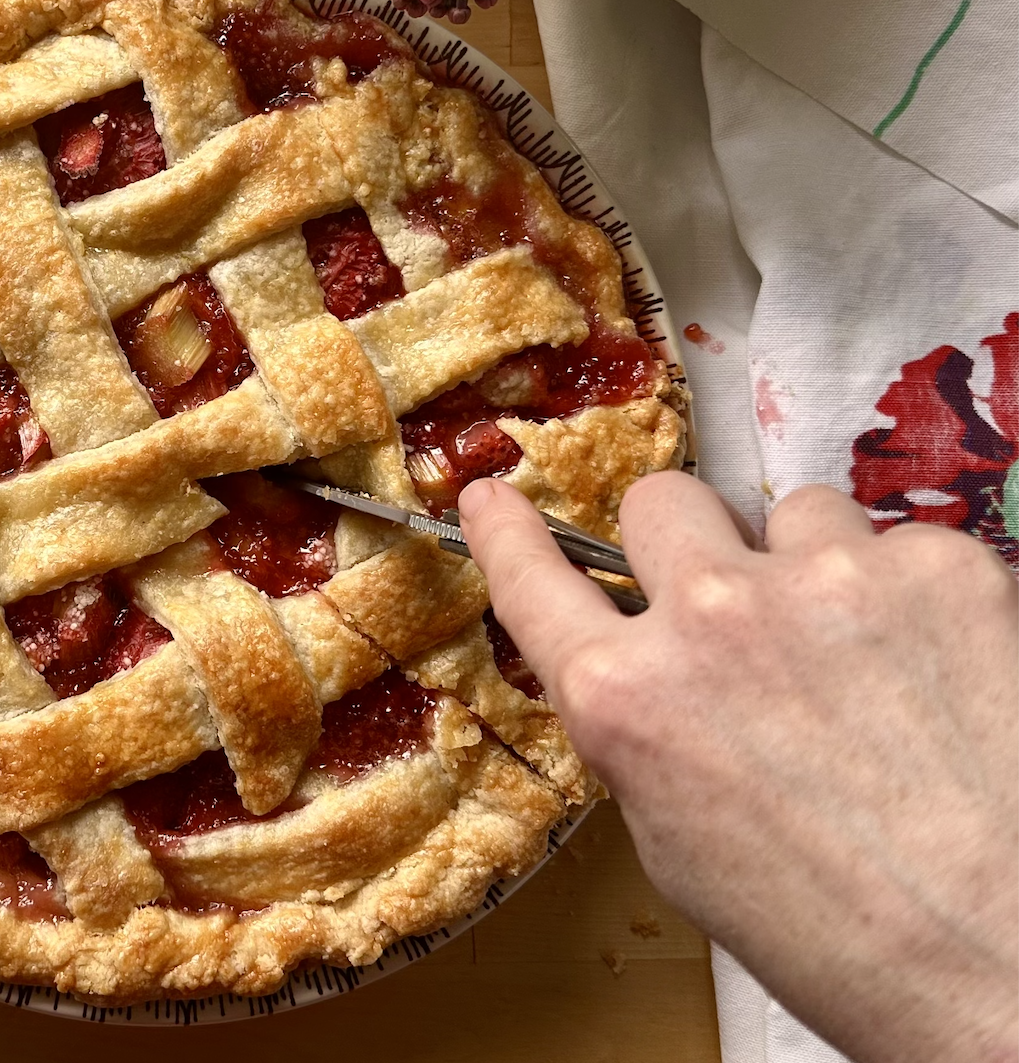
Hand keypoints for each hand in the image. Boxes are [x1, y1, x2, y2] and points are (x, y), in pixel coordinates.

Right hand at [460, 473, 1017, 1062]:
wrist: (1008, 966)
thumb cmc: (837, 935)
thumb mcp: (679, 845)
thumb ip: (643, 727)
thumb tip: (646, 660)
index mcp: (625, 700)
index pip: (533, 581)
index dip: (507, 532)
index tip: (494, 496)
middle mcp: (709, 620)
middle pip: (663, 500)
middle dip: (692, 543)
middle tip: (740, 603)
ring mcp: (825, 580)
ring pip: (794, 511)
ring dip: (812, 567)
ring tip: (866, 658)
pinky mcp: (939, 568)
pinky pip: (900, 543)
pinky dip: (912, 595)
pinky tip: (941, 672)